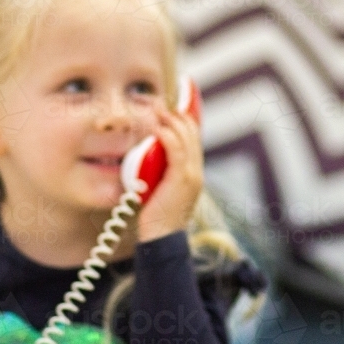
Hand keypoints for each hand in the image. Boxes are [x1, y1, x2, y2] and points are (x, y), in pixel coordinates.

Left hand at [135, 99, 204, 241]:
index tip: (176, 105)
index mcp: (194, 172)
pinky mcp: (182, 178)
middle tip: (162, 105)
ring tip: (158, 110)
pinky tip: (157, 126)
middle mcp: (197, 170)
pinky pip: (176, 149)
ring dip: (171, 120)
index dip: (187, 119)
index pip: (195, 138)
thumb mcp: (159, 188)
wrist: (161, 237)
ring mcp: (192, 173)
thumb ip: (158, 171)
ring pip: (186, 137)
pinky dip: (167, 134)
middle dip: (179, 114)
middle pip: (193, 133)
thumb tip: (146, 155)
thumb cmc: (156, 216)